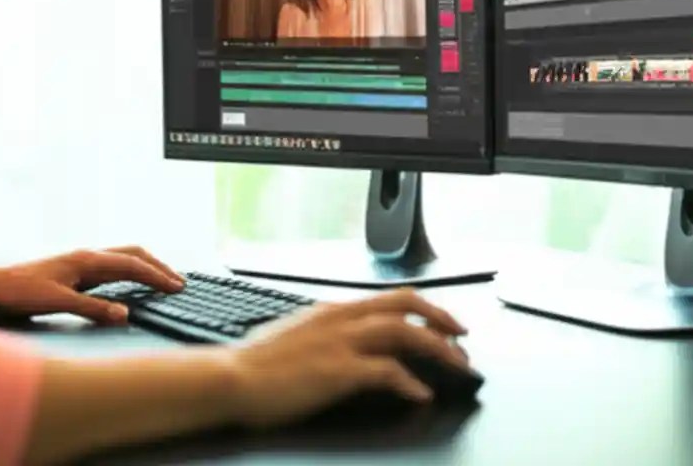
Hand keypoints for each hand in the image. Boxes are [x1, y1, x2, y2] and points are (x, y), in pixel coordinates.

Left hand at [0, 246, 184, 323]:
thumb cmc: (19, 292)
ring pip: (123, 257)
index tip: (177, 287)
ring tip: (162, 280)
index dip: (156, 275)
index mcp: (86, 259)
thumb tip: (125, 314)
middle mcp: (87, 256)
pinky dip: (130, 272)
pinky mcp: (75, 270)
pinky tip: (130, 285)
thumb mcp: (57, 302)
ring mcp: (81, 261)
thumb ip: (92, 309)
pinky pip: (112, 266)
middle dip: (158, 267)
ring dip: (145, 267)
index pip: (132, 264)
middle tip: (178, 283)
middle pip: (133, 254)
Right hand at [226, 289, 470, 428]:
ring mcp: (343, 342)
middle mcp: (343, 318)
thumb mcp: (297, 335)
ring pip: (407, 333)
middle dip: (442, 319)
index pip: (391, 298)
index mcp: (334, 310)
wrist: (230, 379)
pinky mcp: (340, 370)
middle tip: (463, 340)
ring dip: (439, 349)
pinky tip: (422, 394)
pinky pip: (390, 372)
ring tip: (457, 366)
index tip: (442, 322)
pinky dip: (412, 382)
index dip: (424, 309)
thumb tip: (344, 343)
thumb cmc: (255, 364)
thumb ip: (325, 333)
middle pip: (408, 305)